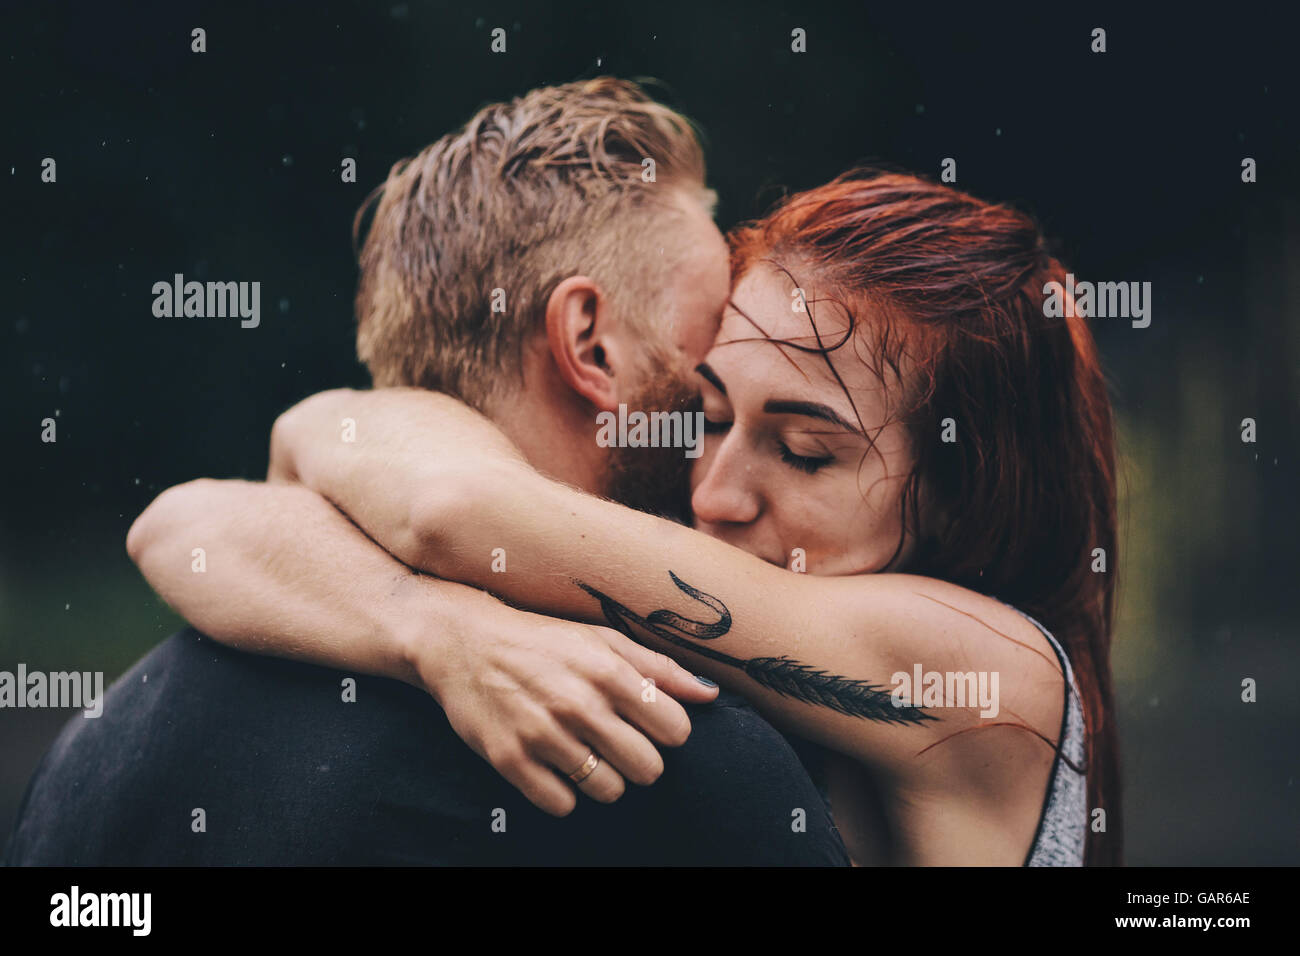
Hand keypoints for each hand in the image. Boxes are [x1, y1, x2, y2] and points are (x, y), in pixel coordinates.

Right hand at [404, 590, 719, 816]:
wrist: (462, 642)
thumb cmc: (542, 640)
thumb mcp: (601, 639)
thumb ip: (658, 667)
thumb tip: (709, 695)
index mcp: (608, 670)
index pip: (676, 729)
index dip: (668, 732)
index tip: (648, 725)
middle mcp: (579, 703)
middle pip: (649, 769)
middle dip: (641, 762)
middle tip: (619, 746)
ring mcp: (543, 734)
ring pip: (609, 791)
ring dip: (604, 780)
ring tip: (586, 755)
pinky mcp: (510, 760)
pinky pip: (562, 805)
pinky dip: (564, 794)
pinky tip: (555, 767)